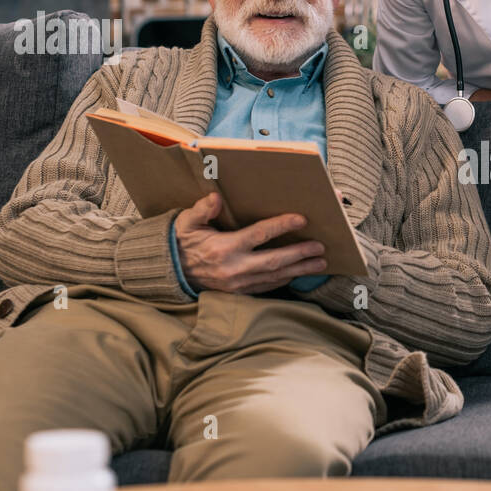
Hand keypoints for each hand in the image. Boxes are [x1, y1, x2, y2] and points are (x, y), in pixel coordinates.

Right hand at [174, 192, 326, 295]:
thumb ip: (201, 210)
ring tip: (320, 263)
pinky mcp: (239, 293)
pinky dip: (285, 280)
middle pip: (274, 261)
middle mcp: (233, 268)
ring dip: (299, 270)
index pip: (258, 235)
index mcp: (223, 248)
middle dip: (299, 254)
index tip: (302, 219)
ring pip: (275, 277)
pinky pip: (267, 287)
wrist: (169, 272)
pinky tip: (299, 274)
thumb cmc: (181, 242)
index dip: (281, 226)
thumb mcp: (186, 223)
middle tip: (320, 247)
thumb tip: (215, 198)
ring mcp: (238, 284)